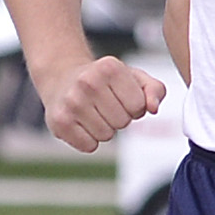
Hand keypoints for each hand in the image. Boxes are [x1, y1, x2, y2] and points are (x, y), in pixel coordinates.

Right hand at [36, 55, 162, 152]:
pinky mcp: (59, 121)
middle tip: (105, 105)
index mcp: (110, 68)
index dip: (135, 107)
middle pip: (123, 122)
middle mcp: (88, 82)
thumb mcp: (134, 77)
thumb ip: (155, 90)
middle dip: (119, 118)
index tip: (122, 97)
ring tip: (93, 112)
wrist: (62, 78)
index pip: (139, 106)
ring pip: (106, 136)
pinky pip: (89, 146)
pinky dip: (89, 140)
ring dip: (104, 129)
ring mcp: (71, 102)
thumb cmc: (105, 81)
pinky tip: (81, 123)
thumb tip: (153, 108)